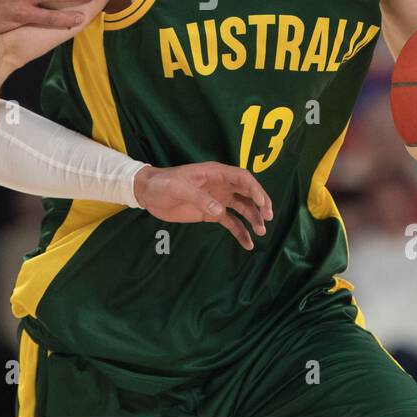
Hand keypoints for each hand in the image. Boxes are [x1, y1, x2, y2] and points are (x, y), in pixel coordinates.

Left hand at [132, 162, 274, 250]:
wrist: (148, 193)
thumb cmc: (163, 184)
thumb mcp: (179, 188)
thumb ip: (199, 198)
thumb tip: (220, 211)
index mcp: (215, 173)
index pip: (242, 178)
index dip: (255, 189)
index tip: (263, 204)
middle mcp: (221, 185)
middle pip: (247, 192)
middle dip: (260, 204)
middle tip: (268, 218)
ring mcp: (217, 200)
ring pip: (242, 208)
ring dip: (253, 218)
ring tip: (260, 232)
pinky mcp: (211, 214)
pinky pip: (230, 222)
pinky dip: (240, 231)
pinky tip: (247, 243)